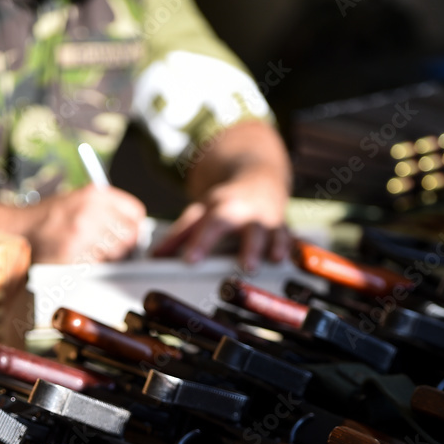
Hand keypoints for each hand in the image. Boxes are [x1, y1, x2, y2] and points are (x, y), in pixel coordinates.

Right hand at [17, 185, 146, 263]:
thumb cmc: (47, 218)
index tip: (130, 230)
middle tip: (110, 244)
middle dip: (123, 243)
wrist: (19, 231)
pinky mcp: (76, 255)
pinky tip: (77, 255)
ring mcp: (83, 235)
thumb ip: (106, 209)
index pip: (135, 212)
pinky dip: (91, 264)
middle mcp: (91, 212)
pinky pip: (97, 264)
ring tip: (89, 248)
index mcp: (94, 195)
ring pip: (116, 252)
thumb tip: (134, 225)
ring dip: (108, 255)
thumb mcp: (78, 200)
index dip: (134, 224)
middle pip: (130, 235)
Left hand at [152, 119, 291, 270]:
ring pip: (269, 229)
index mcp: (220, 207)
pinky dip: (290, 246)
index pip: (208, 223)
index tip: (190, 261)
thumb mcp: (201, 213)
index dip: (200, 242)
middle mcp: (244, 211)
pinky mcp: (283, 227)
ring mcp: (265, 218)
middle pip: (244, 225)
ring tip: (269, 261)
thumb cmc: (226, 203)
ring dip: (270, 244)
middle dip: (239, 241)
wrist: (260, 177)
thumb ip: (179, 236)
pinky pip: (288, 236)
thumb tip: (154, 259)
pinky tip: (287, 258)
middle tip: (242, 265)